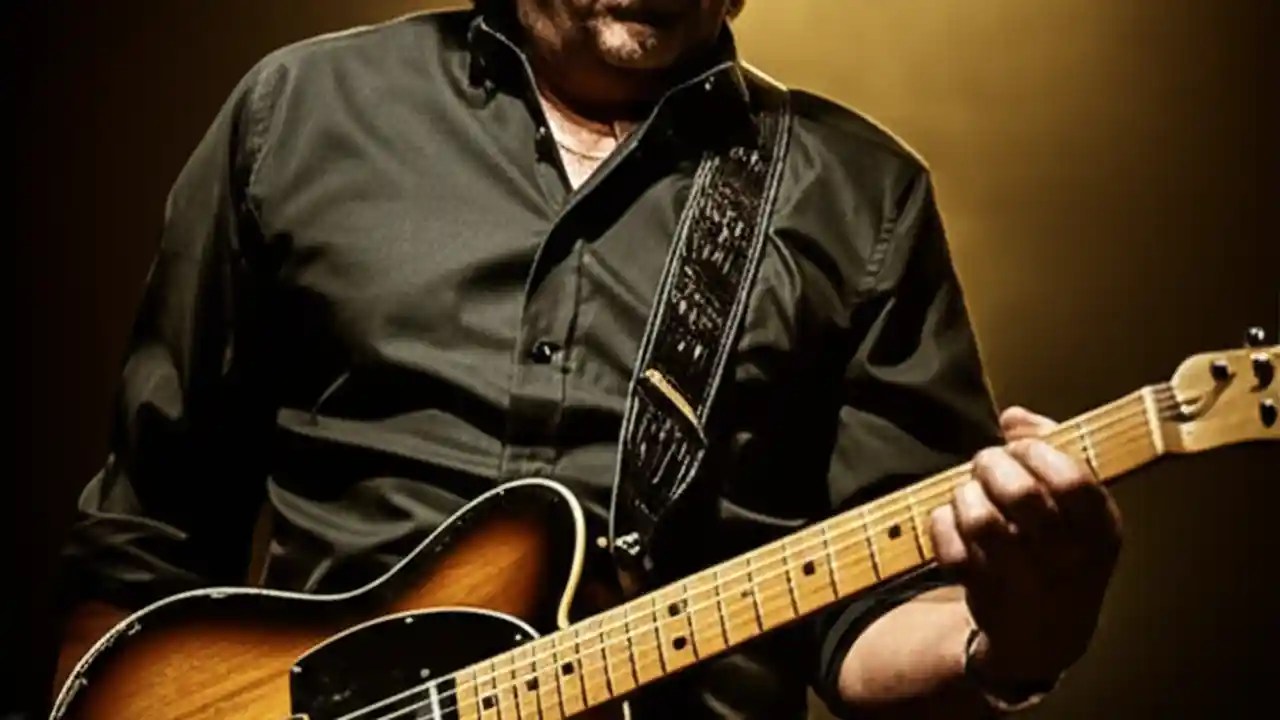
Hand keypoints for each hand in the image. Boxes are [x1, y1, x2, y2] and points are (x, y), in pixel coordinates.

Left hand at [929, 406, 1122, 683]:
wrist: (1046, 635)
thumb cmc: (1061, 549)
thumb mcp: (1078, 507)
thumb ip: (1053, 449)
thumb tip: (1014, 417)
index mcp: (1101, 529)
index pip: (1072, 480)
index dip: (1036, 451)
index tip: (1019, 447)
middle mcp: (1067, 558)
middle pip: (1021, 494)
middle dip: (991, 464)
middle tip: (985, 464)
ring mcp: (1024, 580)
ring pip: (980, 520)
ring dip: (965, 495)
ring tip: (969, 494)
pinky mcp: (984, 593)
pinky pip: (950, 547)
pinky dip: (942, 525)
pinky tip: (953, 523)